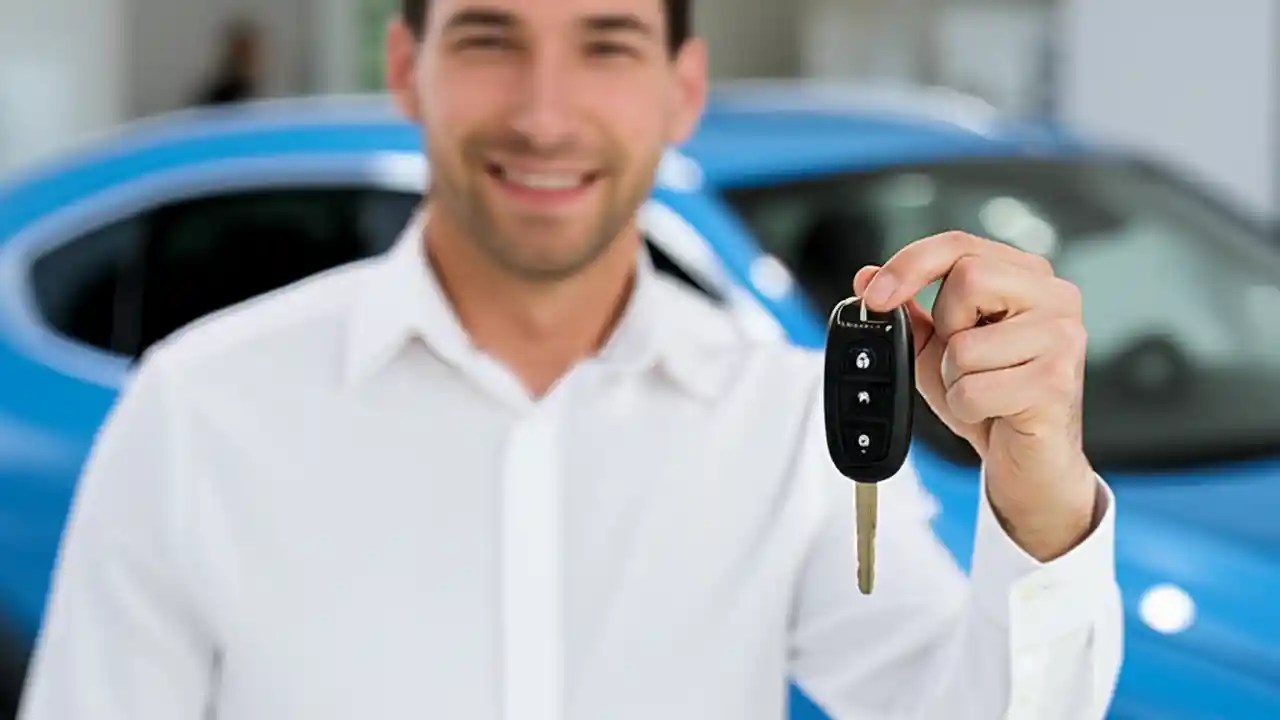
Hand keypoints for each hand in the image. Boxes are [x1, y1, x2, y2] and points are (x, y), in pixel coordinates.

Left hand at [853, 231, 1096, 560]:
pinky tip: (994, 412)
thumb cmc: (990, 397)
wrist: (1027, 461)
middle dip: (946, 330)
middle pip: (967, 281)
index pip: (959, 245)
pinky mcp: (1057, 381)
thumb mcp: (937, 347)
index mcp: (1025, 275)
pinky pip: (974, 389)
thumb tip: (865, 277)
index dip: (909, 265)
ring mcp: (1063, 337)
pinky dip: (966, 407)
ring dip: (955, 379)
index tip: (874, 295)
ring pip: (965, 345)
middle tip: (963, 359)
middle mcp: (1054, 296)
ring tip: (983, 390)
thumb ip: (906, 310)